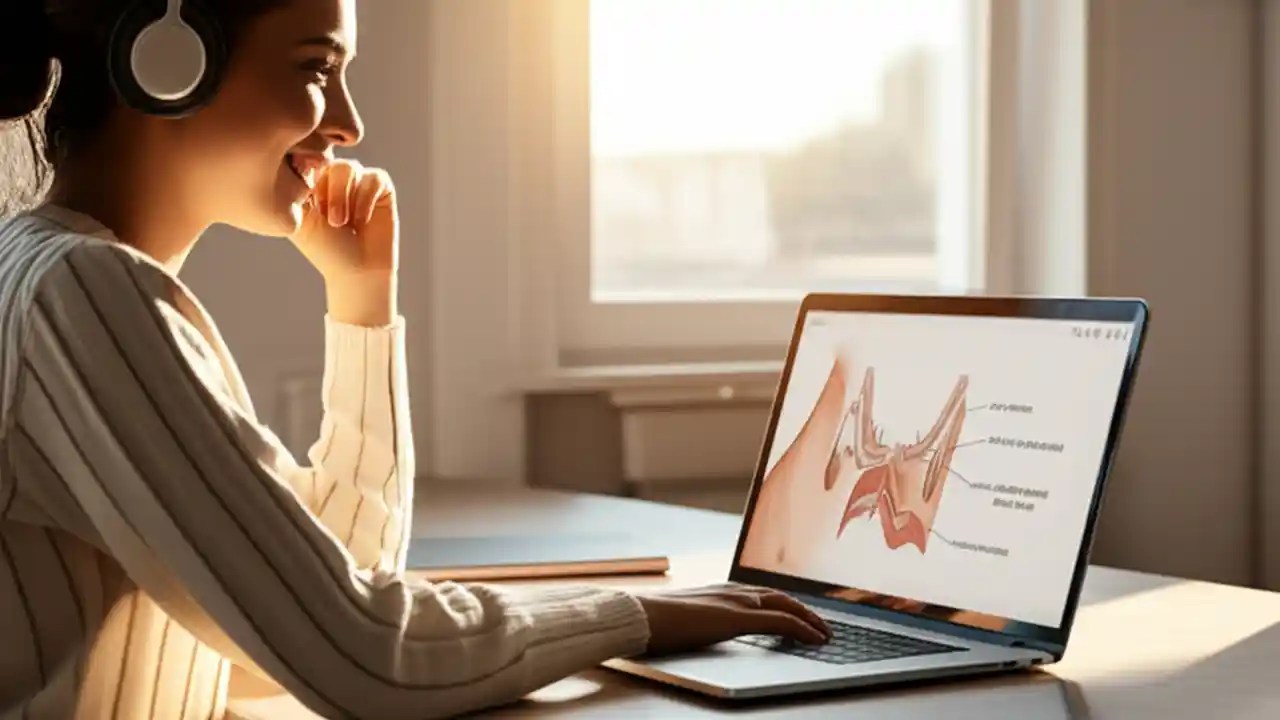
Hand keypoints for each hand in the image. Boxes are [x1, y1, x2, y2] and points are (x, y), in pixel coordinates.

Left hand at [290, 158, 397, 283]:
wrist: (357, 270)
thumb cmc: (325, 249)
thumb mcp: (299, 217)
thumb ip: (294, 187)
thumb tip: (299, 156)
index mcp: (311, 180)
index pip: (306, 157)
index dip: (306, 174)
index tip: (308, 205)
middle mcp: (334, 176)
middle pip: (326, 160)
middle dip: (326, 192)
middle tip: (328, 221)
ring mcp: (358, 180)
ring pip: (348, 167)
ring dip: (342, 196)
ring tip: (341, 222)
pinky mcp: (381, 186)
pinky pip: (373, 177)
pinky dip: (364, 200)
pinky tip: (362, 221)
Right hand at [635, 583, 831, 655]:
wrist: (637, 616)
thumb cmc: (649, 621)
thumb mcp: (678, 620)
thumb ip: (693, 622)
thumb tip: (694, 632)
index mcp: (717, 592)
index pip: (759, 593)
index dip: (782, 603)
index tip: (796, 613)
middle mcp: (730, 591)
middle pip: (779, 595)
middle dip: (804, 609)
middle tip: (821, 624)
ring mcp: (735, 602)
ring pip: (787, 605)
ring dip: (810, 618)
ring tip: (825, 633)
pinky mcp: (738, 618)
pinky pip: (782, 622)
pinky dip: (804, 628)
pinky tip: (817, 639)